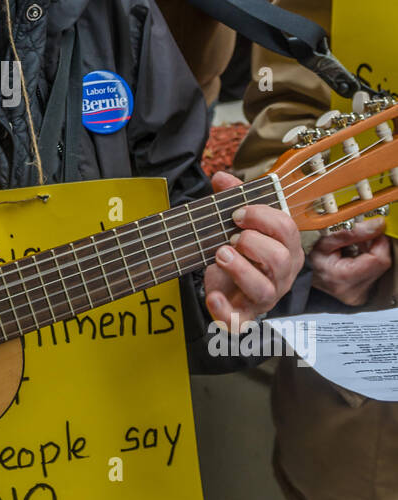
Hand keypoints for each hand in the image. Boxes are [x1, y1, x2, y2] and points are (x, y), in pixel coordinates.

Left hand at [203, 171, 304, 325]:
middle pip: (280, 259)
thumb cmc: (239, 251)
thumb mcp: (237, 223)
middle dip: (252, 243)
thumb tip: (222, 178)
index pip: (286, 228)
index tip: (236, 214)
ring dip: (239, 269)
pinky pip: (239, 321)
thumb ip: (231, 198)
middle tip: (231, 238)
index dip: (261, 217)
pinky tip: (212, 296)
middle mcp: (282, 274)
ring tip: (220, 255)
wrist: (226, 285)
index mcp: (286, 247)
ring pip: (263, 289)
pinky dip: (224, 311)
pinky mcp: (243, 317)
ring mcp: (265, 297)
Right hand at [309, 218, 390, 305]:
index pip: (379, 259)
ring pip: (381, 268)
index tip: (373, 230)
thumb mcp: (325, 242)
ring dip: (373, 253)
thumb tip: (376, 225)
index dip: (379, 241)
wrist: (304, 278)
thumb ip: (351, 233)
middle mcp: (354, 291)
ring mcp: (360, 295)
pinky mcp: (363, 295)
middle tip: (361, 239)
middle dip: (376, 246)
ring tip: (356, 248)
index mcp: (344, 277)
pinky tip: (357, 257)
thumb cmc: (311, 261)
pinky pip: (376, 274)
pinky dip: (370, 262)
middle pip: (382, 263)